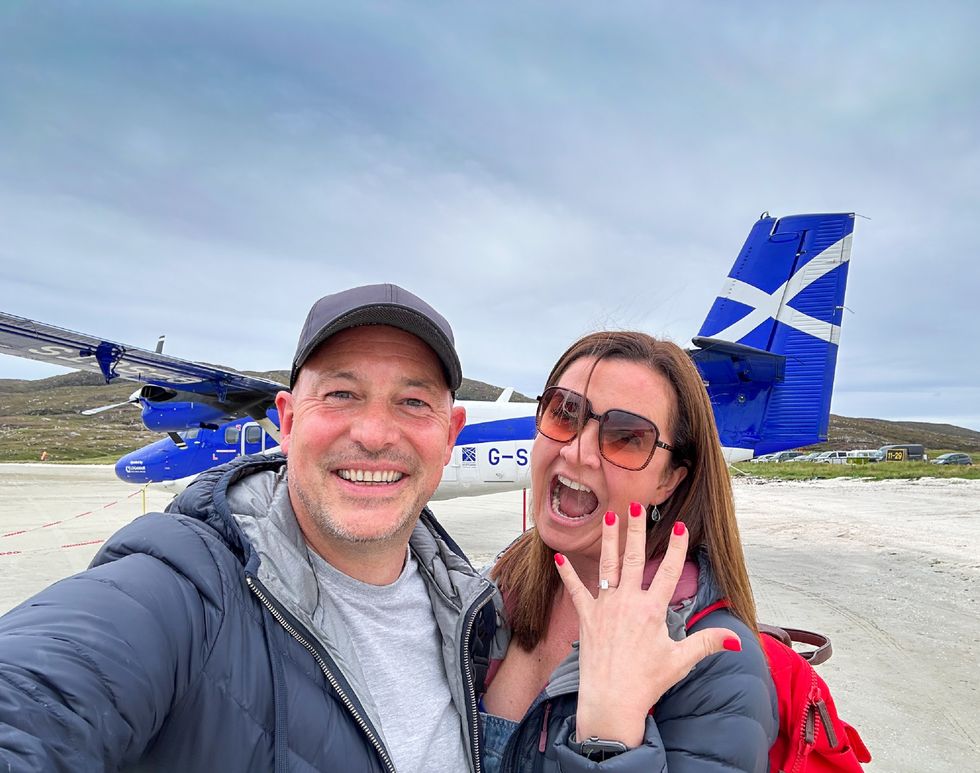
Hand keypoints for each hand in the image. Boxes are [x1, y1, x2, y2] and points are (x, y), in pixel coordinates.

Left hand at [554, 502, 740, 747]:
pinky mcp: (586, 618)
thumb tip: (736, 639)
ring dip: (609, 539)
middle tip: (638, 506)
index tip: (681, 526)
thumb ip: (707, 644)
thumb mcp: (680, 661)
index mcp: (652, 610)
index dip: (677, 548)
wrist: (611, 702)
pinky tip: (558, 557)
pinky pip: (576, 591)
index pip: (669, 572)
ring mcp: (605, 607)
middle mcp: (628, 602)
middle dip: (637, 530)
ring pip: (607, 565)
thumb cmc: (647, 683)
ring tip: (609, 516)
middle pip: (635, 558)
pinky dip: (567, 574)